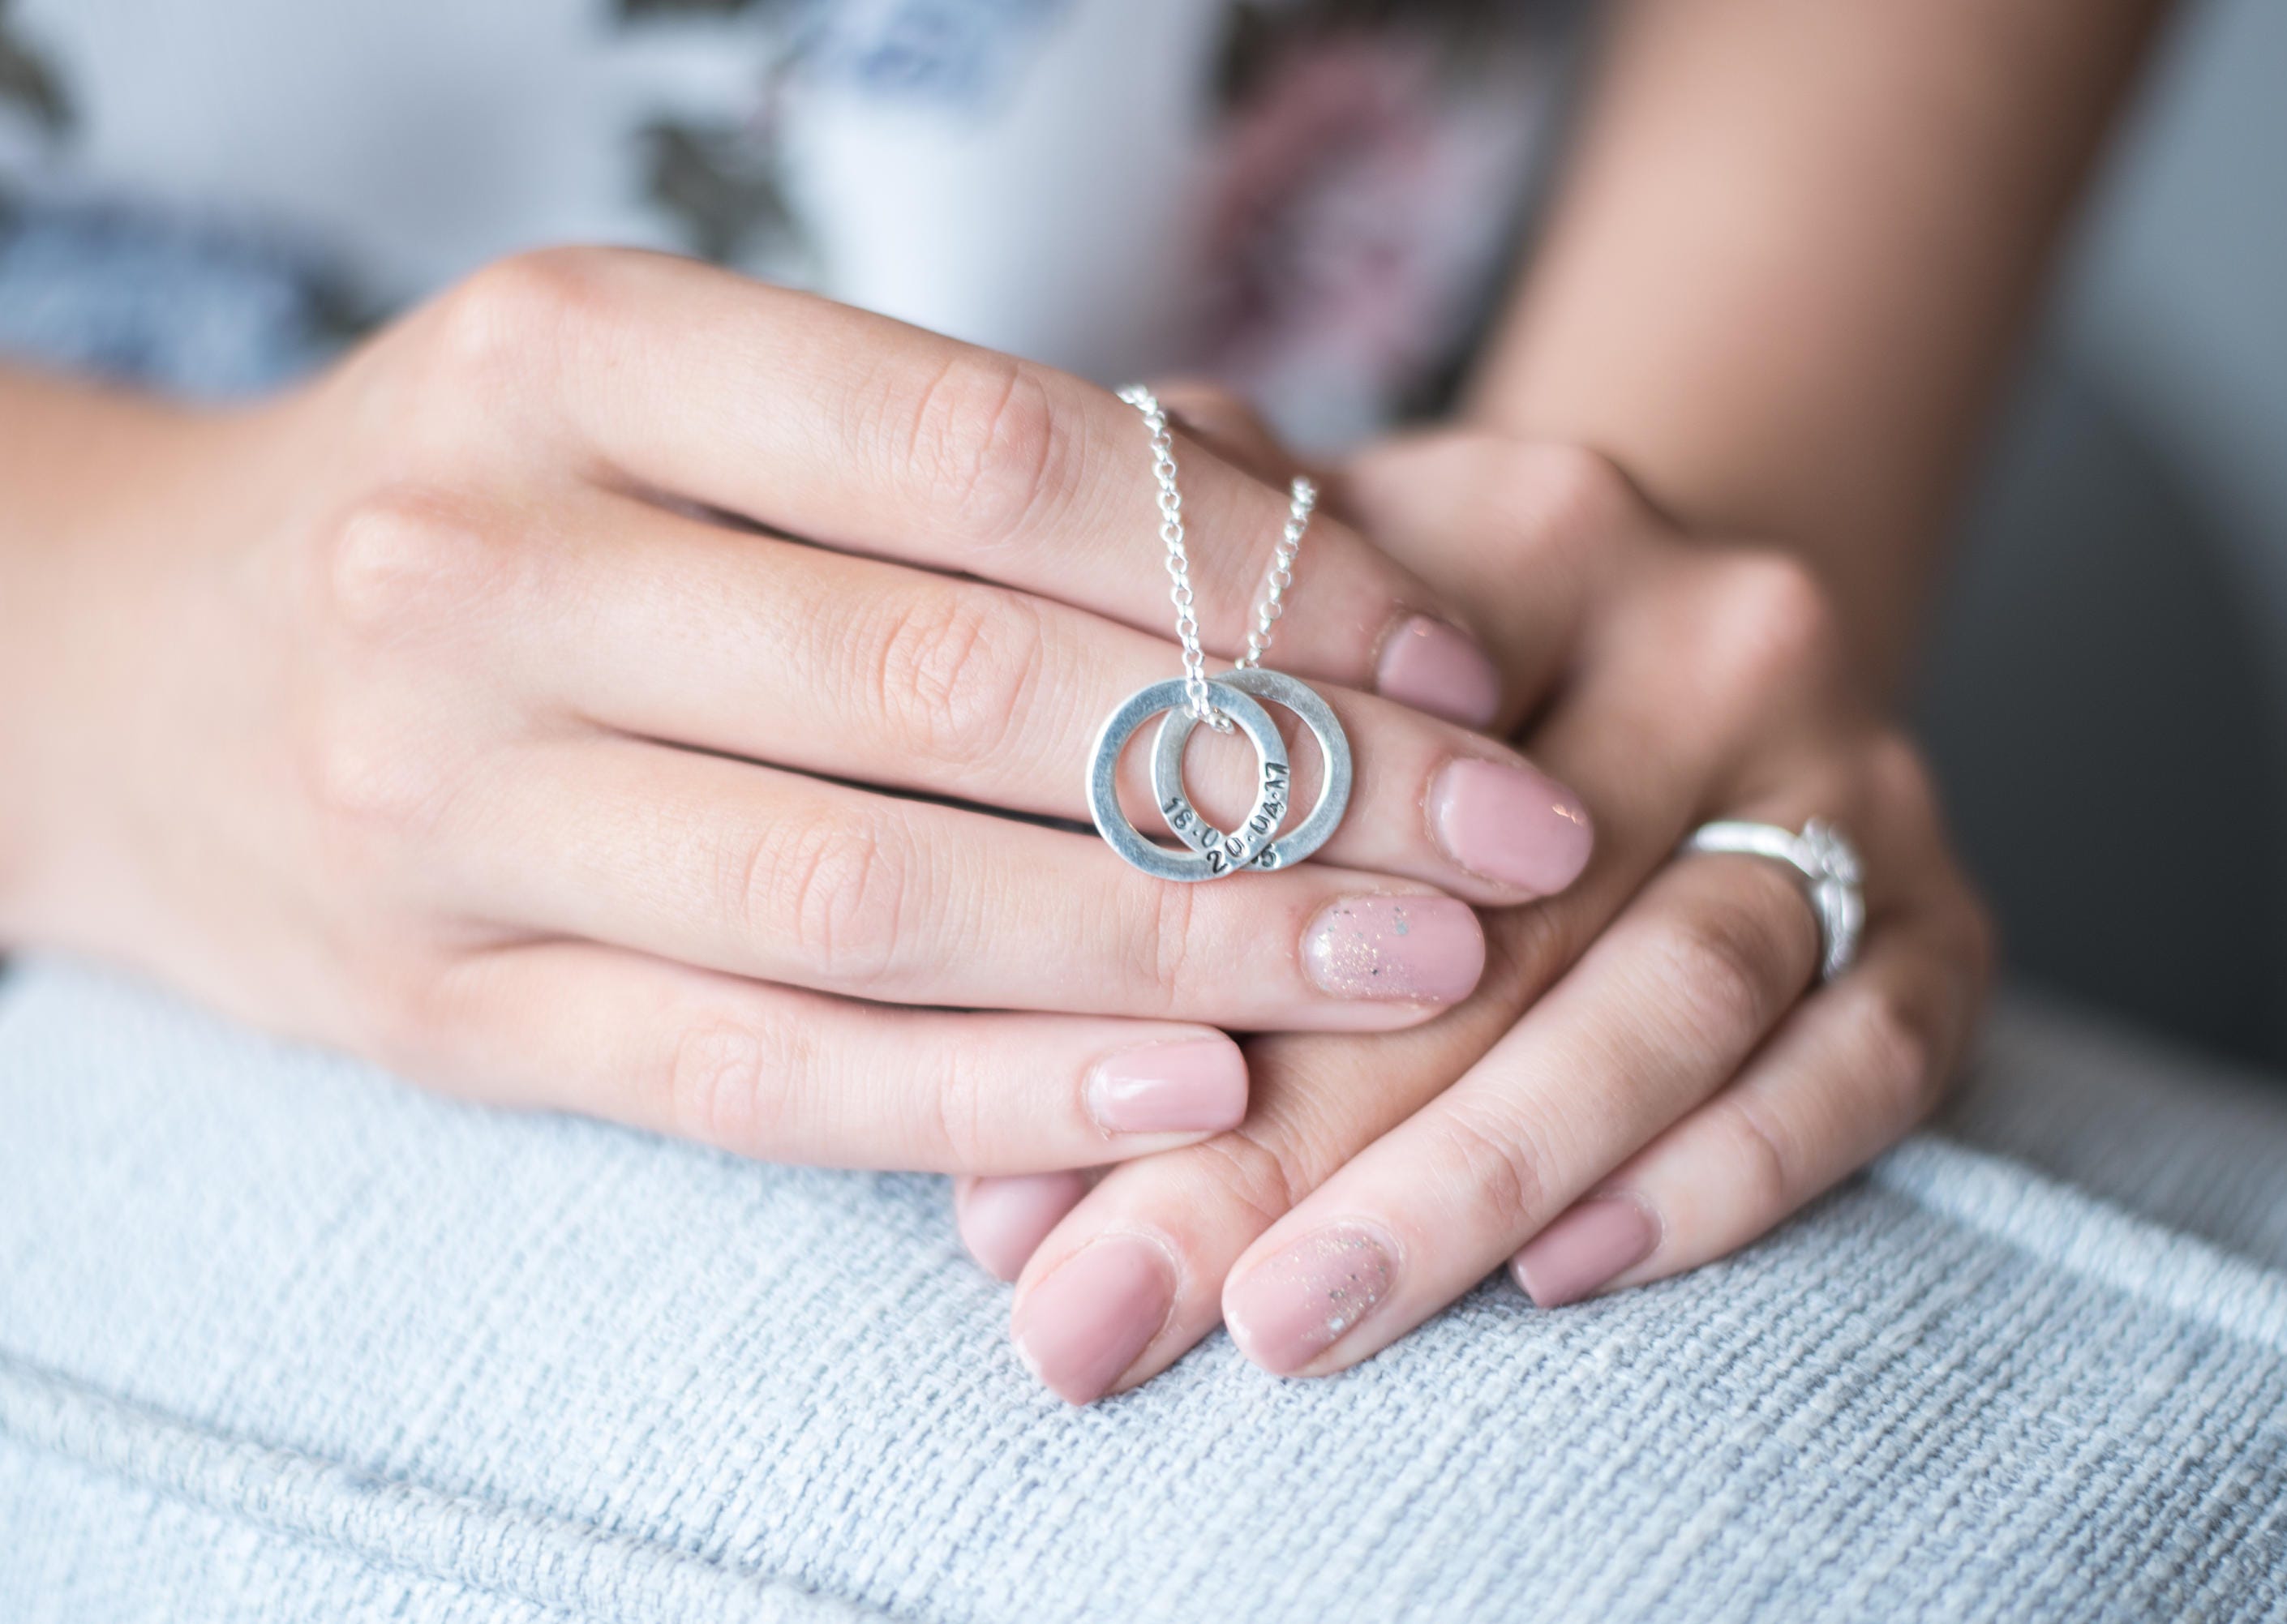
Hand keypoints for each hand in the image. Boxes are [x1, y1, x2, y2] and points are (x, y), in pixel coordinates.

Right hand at [0, 253, 1601, 1172]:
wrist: (121, 666)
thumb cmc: (490, 508)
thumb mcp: (674, 402)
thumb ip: (951, 464)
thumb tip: (1308, 552)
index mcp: (572, 354)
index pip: (973, 455)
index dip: (1242, 566)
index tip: (1441, 656)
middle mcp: (489, 567)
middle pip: (957, 688)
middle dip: (1275, 777)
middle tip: (1500, 841)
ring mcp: (447, 809)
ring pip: (874, 896)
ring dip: (1178, 944)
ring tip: (1406, 972)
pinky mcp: (445, 1014)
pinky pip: (761, 1071)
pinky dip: (994, 1088)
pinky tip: (1194, 1086)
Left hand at [958, 420, 1992, 1399]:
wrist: (1681, 624)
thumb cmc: (1425, 668)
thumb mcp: (1288, 620)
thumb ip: (1130, 785)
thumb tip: (974, 1076)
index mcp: (1524, 525)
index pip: (1338, 760)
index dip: (1162, 975)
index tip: (1013, 1201)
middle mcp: (1713, 631)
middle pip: (1493, 903)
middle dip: (1292, 1138)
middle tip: (1117, 1312)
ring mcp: (1851, 775)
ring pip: (1676, 989)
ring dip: (1479, 1180)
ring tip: (1298, 1328)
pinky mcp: (1945, 915)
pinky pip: (1861, 1062)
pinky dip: (1719, 1176)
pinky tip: (1562, 1274)